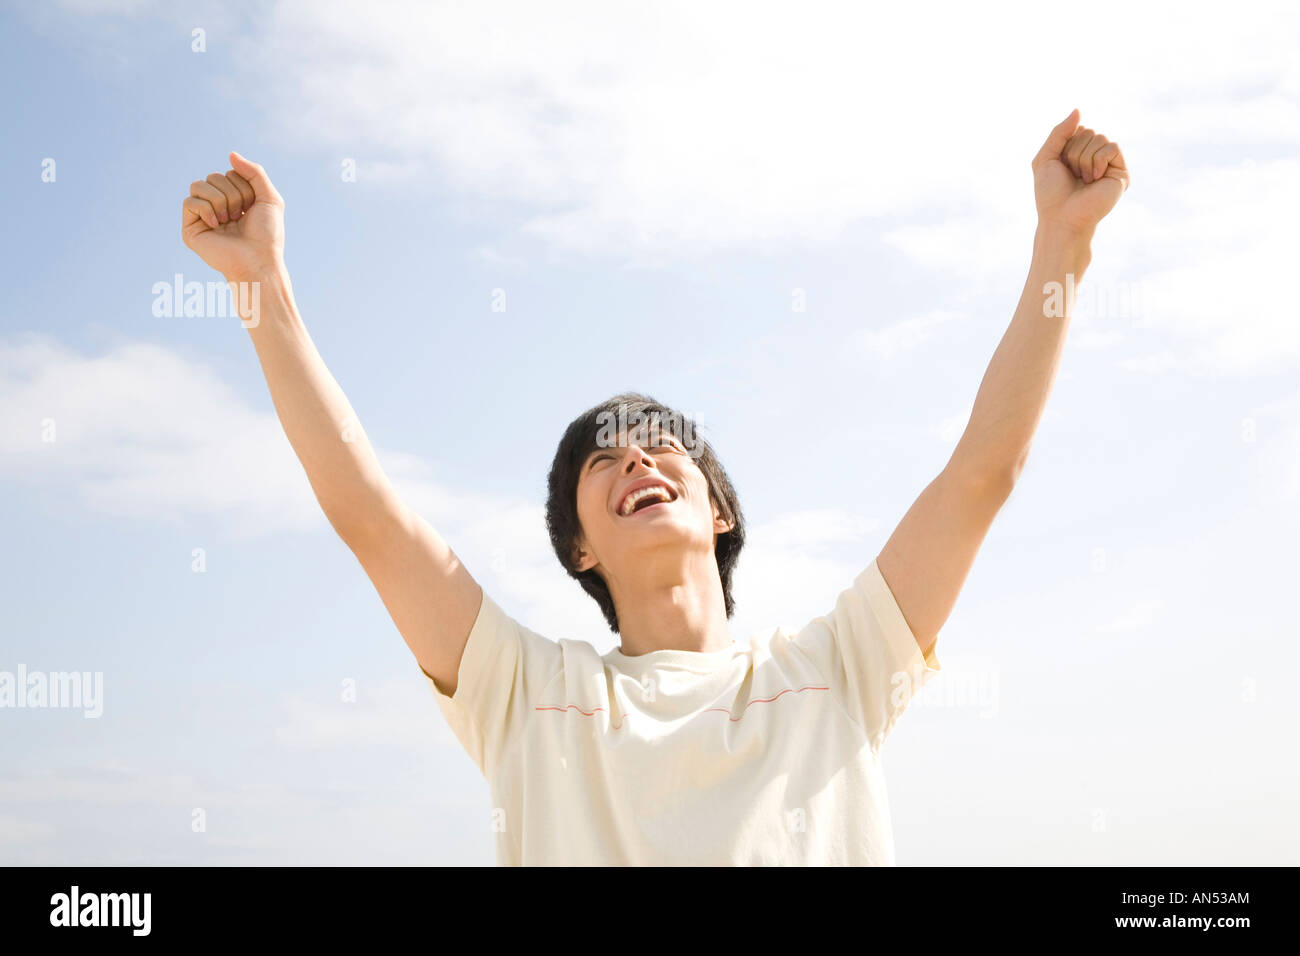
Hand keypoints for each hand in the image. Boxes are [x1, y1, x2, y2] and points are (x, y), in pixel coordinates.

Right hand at [181, 152, 284, 280]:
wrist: (259, 261)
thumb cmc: (267, 235)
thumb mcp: (270, 198)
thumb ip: (255, 172)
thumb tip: (230, 154)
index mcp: (233, 199)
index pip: (230, 173)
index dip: (244, 187)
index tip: (252, 208)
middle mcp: (216, 206)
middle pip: (213, 176)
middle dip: (233, 193)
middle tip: (240, 216)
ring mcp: (202, 217)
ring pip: (199, 185)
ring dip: (220, 200)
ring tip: (229, 220)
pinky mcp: (190, 228)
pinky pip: (189, 202)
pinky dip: (206, 210)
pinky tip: (217, 225)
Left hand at [1032, 109, 1129, 236]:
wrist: (1061, 218)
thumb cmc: (1051, 194)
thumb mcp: (1046, 157)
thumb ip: (1059, 132)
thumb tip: (1078, 110)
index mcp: (1080, 153)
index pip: (1078, 129)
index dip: (1065, 145)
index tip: (1061, 167)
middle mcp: (1097, 157)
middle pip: (1089, 131)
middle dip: (1074, 152)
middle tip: (1073, 176)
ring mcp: (1110, 165)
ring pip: (1100, 137)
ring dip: (1083, 159)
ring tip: (1083, 180)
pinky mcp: (1121, 173)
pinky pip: (1111, 147)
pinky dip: (1097, 161)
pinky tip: (1094, 179)